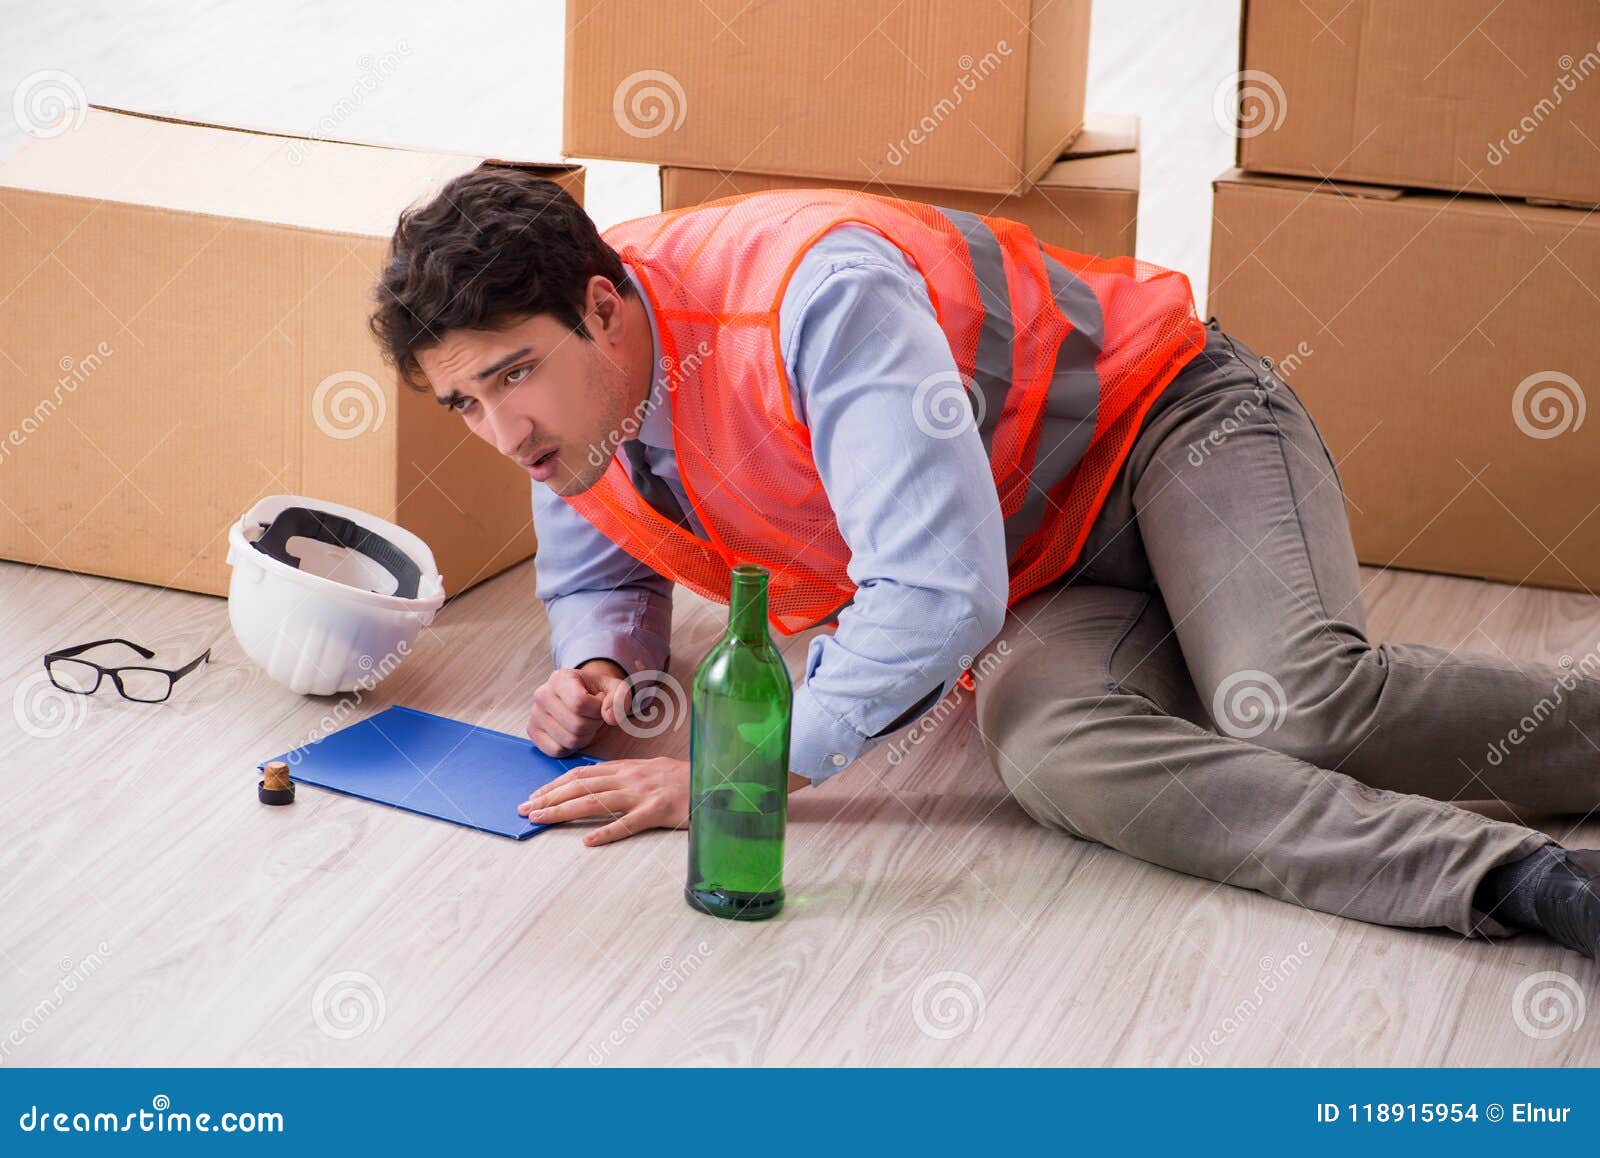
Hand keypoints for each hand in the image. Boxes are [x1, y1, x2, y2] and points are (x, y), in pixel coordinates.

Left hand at [517, 756, 690, 845]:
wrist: (717, 782)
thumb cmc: (685, 781)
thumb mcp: (652, 771)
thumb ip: (625, 776)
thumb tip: (597, 782)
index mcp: (628, 768)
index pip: (582, 774)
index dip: (555, 785)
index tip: (534, 797)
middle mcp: (630, 778)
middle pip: (581, 785)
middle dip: (550, 797)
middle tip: (526, 809)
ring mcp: (643, 794)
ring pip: (596, 801)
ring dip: (564, 810)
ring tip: (542, 819)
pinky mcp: (658, 812)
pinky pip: (629, 823)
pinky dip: (607, 832)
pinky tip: (589, 841)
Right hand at [526, 660, 632, 756]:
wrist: (582, 697)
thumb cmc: (599, 693)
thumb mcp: (616, 689)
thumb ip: (621, 698)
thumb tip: (609, 717)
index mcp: (560, 678)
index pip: (579, 704)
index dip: (598, 710)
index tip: (601, 704)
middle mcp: (542, 694)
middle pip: (576, 725)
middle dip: (594, 725)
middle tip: (595, 717)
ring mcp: (534, 715)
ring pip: (568, 741)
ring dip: (585, 737)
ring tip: (585, 723)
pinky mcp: (532, 732)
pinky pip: (557, 751)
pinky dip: (571, 747)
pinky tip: (574, 733)